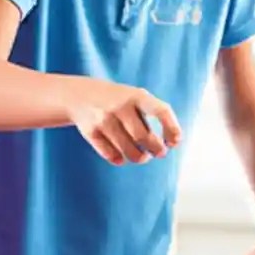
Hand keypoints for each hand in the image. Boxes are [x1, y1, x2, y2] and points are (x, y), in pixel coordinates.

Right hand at [67, 80, 181, 164]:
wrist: (79, 94)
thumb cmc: (119, 100)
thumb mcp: (136, 97)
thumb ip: (155, 113)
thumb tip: (174, 142)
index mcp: (137, 95)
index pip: (160, 110)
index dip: (172, 128)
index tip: (175, 142)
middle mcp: (120, 106)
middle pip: (143, 137)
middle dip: (156, 149)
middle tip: (159, 153)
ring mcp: (104, 119)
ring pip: (128, 150)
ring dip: (140, 157)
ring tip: (143, 156)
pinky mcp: (90, 132)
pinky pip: (111, 155)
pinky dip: (120, 159)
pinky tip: (122, 157)